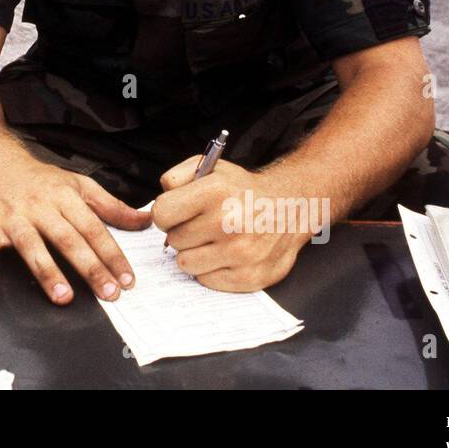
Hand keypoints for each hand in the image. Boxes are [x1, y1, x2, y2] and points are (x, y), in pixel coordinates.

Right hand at [0, 149, 151, 304]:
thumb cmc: (40, 179)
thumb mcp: (79, 185)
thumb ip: (111, 206)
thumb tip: (144, 221)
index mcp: (65, 197)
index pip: (94, 228)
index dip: (112, 254)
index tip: (127, 279)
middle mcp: (40, 207)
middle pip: (67, 239)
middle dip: (89, 268)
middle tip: (107, 294)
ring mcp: (13, 216)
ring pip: (31, 244)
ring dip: (46, 270)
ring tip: (63, 295)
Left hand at [152, 157, 317, 291]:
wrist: (290, 207)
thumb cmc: (243, 190)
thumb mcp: (211, 168)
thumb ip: (176, 177)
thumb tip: (158, 202)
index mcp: (216, 192)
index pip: (161, 214)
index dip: (167, 214)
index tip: (177, 213)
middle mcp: (229, 222)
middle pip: (173, 240)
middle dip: (183, 232)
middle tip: (202, 226)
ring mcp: (240, 253)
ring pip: (186, 263)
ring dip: (195, 253)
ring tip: (213, 240)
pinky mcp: (249, 277)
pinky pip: (206, 280)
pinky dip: (211, 269)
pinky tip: (225, 254)